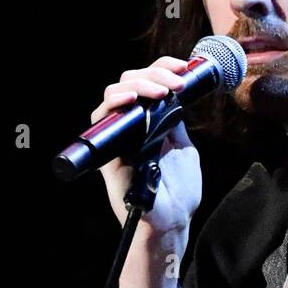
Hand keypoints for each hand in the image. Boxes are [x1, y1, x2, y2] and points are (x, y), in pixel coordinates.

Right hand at [91, 57, 202, 237]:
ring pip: (115, 92)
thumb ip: (175, 124)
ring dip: (140, 83)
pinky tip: (133, 99)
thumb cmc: (179, 191)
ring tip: (162, 91)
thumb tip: (174, 97)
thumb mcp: (183, 148)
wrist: (172, 220)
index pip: (150, 83)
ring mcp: (119, 135)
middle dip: (156, 73)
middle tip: (177, 83)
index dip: (164, 68)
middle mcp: (132, 124)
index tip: (185, 68)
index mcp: (151, 121)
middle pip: (132, 80)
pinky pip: (101, 118)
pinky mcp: (107, 150)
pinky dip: (115, 102)